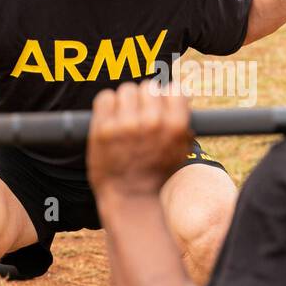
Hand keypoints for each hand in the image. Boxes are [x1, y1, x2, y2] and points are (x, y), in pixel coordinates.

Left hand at [88, 80, 191, 199]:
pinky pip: (105, 98)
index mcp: (175, 127)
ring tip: (125, 119)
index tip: (161, 104)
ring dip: (125, 102)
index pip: (174, 90)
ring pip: (126, 90)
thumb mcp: (180, 150)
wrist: (131, 198)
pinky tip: (111, 119)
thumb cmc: (156, 174)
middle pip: (148, 87)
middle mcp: (152, 122)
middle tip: (140, 114)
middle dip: (145, 99)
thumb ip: (182, 123)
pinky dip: (107, 105)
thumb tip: (181, 94)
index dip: (167, 97)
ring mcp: (126, 125)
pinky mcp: (103, 129)